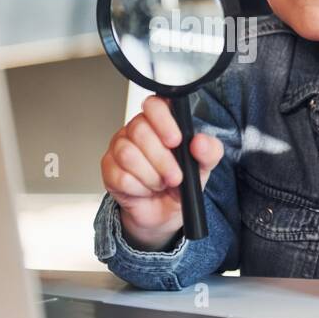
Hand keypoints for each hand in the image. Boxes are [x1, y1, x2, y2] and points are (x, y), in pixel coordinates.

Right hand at [100, 95, 224, 248]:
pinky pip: (120, 176)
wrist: (163, 213)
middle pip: (140, 131)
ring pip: (128, 154)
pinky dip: (139, 188)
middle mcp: (137, 130)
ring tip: (159, 183)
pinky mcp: (109, 169)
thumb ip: (209, 152)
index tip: (175, 140)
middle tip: (174, 176)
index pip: (154, 104)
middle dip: (162, 160)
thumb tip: (200, 142)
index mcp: (160, 122)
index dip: (163, 120)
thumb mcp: (202, 167)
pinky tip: (145, 189)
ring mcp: (119, 148)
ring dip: (151, 176)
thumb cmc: (179, 183)